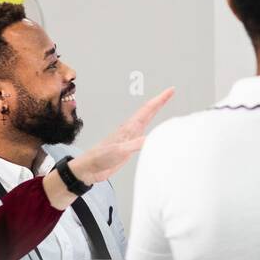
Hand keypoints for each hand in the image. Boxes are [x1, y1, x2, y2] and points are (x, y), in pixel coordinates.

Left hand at [43, 88, 173, 207]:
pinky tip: (154, 132)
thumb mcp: (119, 150)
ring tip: (163, 105)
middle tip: (170, 93)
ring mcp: (130, 138)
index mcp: (129, 128)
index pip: (147, 110)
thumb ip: (136, 144)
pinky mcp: (129, 148)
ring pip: (146, 121)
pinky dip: (153, 131)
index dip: (160, 100)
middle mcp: (130, 130)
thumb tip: (154, 138)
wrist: (89, 169)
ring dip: (155, 112)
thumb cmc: (99, 158)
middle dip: (159, 102)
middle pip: (148, 112)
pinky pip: (145, 135)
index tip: (170, 91)